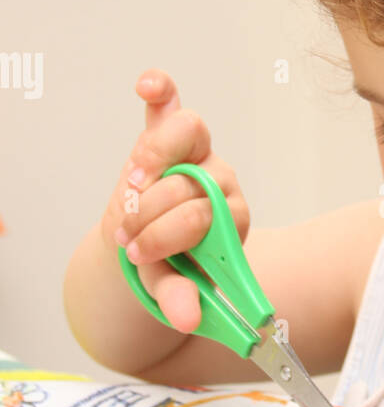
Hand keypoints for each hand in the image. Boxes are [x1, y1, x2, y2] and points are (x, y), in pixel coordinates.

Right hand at [102, 69, 250, 332]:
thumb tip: (184, 319)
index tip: (141, 252)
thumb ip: (178, 298)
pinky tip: (149, 87)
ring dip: (148, 164)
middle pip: (189, 180)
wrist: (143, 247)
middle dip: (150, 213)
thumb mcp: (168, 285)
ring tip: (127, 192)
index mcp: (231, 216)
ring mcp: (195, 153)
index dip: (173, 229)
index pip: (210, 210)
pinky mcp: (166, 134)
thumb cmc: (164, 264)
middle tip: (129, 238)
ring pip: (180, 138)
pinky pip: (169, 104)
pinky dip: (161, 91)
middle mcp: (220, 180)